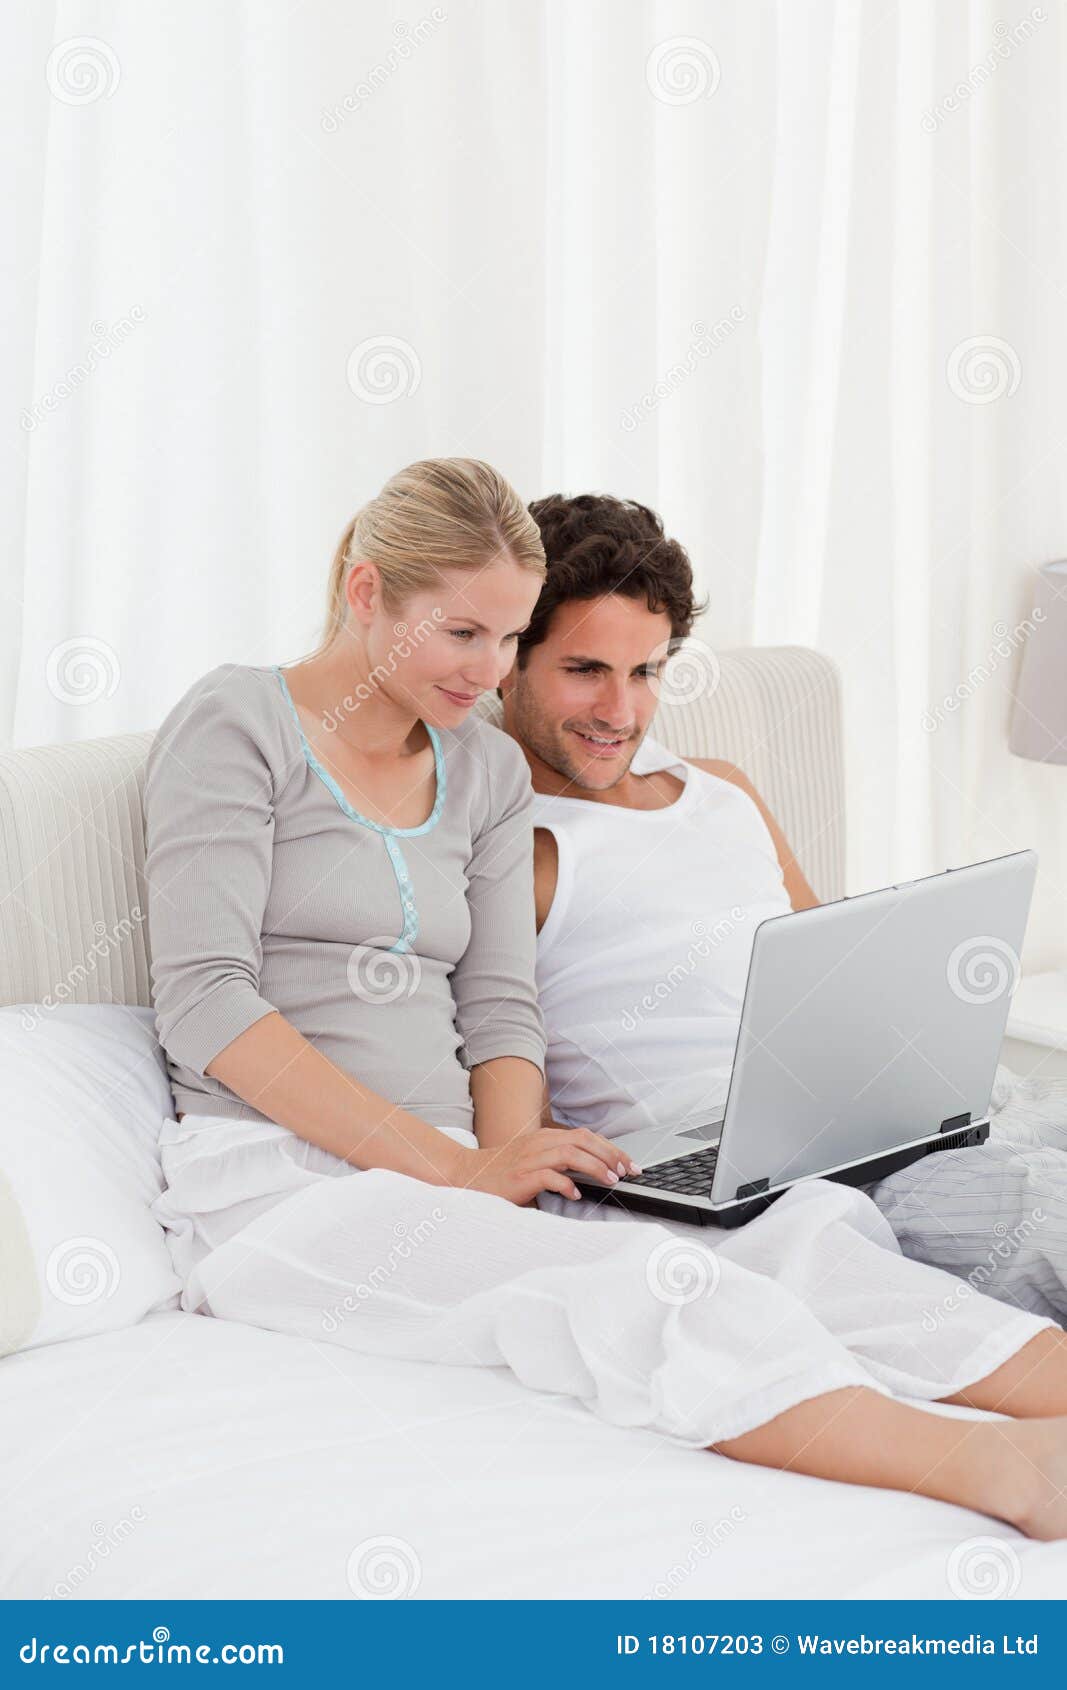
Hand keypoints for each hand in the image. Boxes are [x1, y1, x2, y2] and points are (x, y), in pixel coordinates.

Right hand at [450, 1126, 641, 1205]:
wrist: (468, 1175)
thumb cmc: (504, 1173)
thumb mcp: (536, 1162)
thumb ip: (560, 1164)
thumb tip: (594, 1175)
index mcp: (546, 1138)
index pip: (586, 1136)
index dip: (611, 1148)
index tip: (629, 1163)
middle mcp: (540, 1143)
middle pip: (584, 1140)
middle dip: (610, 1154)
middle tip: (628, 1170)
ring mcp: (530, 1158)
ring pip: (570, 1153)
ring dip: (594, 1166)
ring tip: (610, 1180)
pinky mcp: (520, 1176)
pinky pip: (549, 1176)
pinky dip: (566, 1184)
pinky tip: (576, 1194)